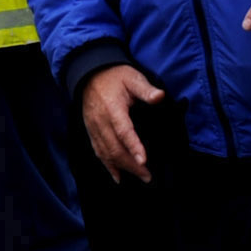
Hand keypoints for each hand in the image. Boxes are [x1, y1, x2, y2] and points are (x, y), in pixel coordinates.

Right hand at [79, 64, 162, 181]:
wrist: (90, 73)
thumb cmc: (115, 76)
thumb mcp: (132, 77)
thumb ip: (146, 89)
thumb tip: (160, 96)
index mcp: (113, 108)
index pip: (123, 131)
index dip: (133, 146)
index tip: (144, 161)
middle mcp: (101, 121)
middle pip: (114, 148)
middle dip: (131, 164)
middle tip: (148, 176)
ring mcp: (94, 127)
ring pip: (106, 153)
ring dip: (122, 168)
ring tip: (139, 177)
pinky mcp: (91, 131)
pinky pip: (98, 151)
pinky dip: (107, 165)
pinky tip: (117, 176)